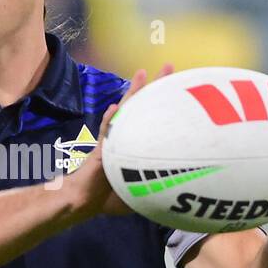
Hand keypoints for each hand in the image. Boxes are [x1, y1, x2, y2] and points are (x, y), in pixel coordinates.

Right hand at [61, 64, 175, 218]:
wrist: (84, 201)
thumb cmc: (108, 197)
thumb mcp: (141, 192)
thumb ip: (156, 187)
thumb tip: (178, 191)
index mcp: (136, 143)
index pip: (154, 118)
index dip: (167, 103)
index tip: (182, 88)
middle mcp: (125, 136)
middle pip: (142, 106)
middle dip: (156, 86)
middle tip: (170, 67)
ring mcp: (112, 140)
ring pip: (124, 111)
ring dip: (132, 93)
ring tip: (143, 73)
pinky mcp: (100, 148)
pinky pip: (105, 132)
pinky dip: (109, 120)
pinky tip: (114, 108)